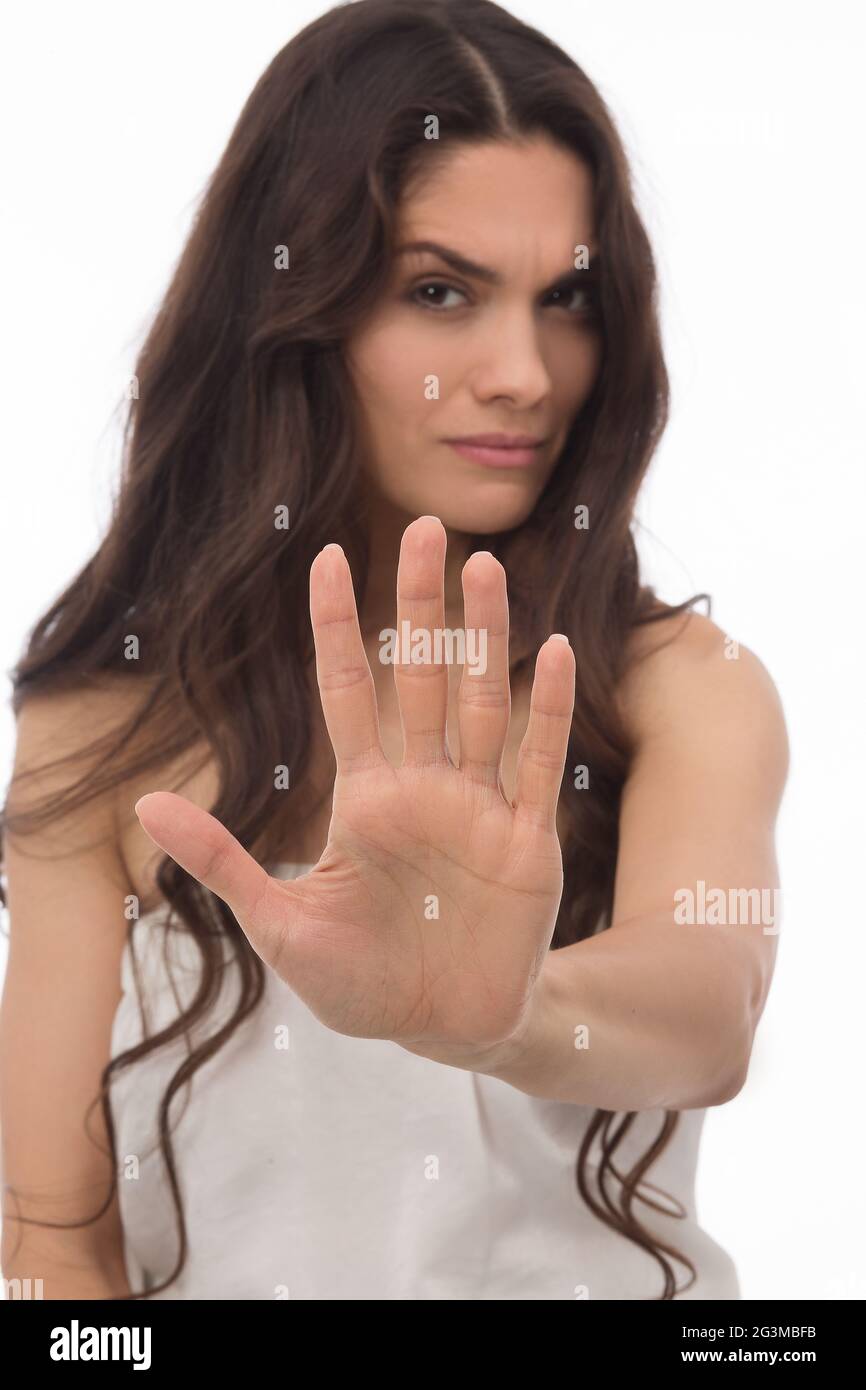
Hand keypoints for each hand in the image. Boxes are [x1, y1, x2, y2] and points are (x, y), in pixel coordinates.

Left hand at [134, 515, 574, 1064]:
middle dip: (420, 603)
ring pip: (480, 701)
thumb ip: (223, 860)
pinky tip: (548, 651)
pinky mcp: (527, 839)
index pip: (348, 692)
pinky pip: (537, 760)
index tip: (329, 557)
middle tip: (425, 526)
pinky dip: (544, 708)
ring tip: (484, 566)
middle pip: (420, 675)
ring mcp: (478, 806)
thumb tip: (145, 801)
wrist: (441, 1031)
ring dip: (484, 634)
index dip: (338, 626)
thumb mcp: (279, 926)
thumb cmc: (358, 982)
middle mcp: (423, 786)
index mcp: (364, 798)